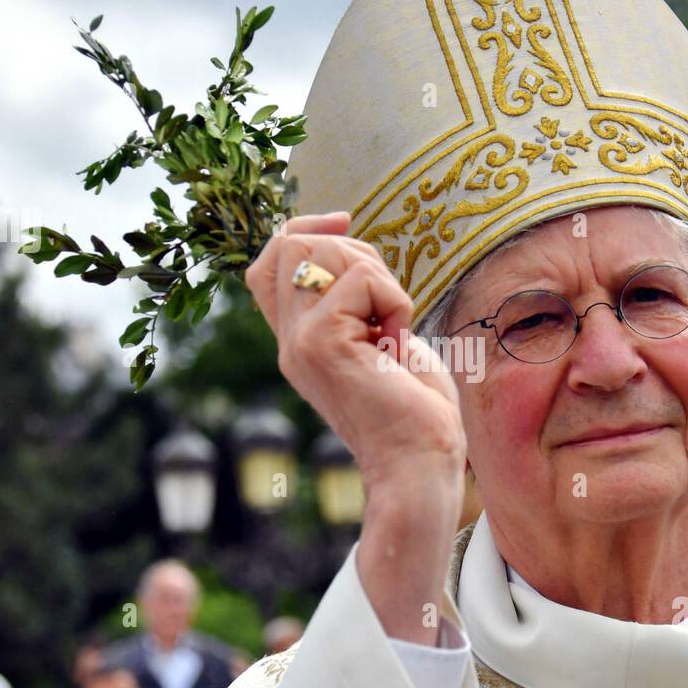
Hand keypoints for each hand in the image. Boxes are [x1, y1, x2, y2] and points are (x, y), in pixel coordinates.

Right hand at [246, 212, 465, 640]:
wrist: (419, 465)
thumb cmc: (416, 409)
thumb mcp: (382, 340)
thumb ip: (357, 302)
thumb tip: (351, 241)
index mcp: (298, 339)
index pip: (269, 262)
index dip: (303, 228)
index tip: (346, 223)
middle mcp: (289, 340)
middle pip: (292, 243)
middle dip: (353, 252)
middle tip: (386, 305)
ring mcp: (300, 341)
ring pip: (324, 251)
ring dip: (378, 277)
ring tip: (392, 327)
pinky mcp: (322, 342)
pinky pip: (363, 278)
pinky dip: (395, 300)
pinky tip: (397, 342)